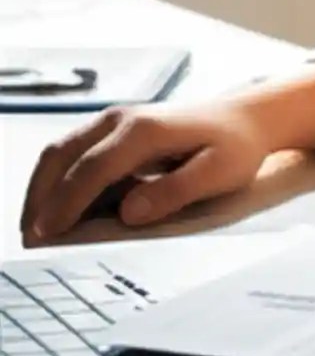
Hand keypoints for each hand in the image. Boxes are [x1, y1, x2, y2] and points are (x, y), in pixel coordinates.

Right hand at [21, 101, 273, 242]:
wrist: (246, 117)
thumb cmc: (236, 147)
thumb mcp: (221, 173)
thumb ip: (175, 192)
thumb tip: (130, 213)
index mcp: (145, 130)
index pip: (92, 169)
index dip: (66, 204)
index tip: (47, 236)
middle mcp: (120, 119)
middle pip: (62, 156)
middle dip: (40, 198)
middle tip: (29, 238)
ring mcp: (113, 120)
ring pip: (61, 152)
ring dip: (43, 188)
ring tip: (35, 228)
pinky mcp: (112, 129)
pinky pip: (74, 153)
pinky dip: (59, 180)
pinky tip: (60, 209)